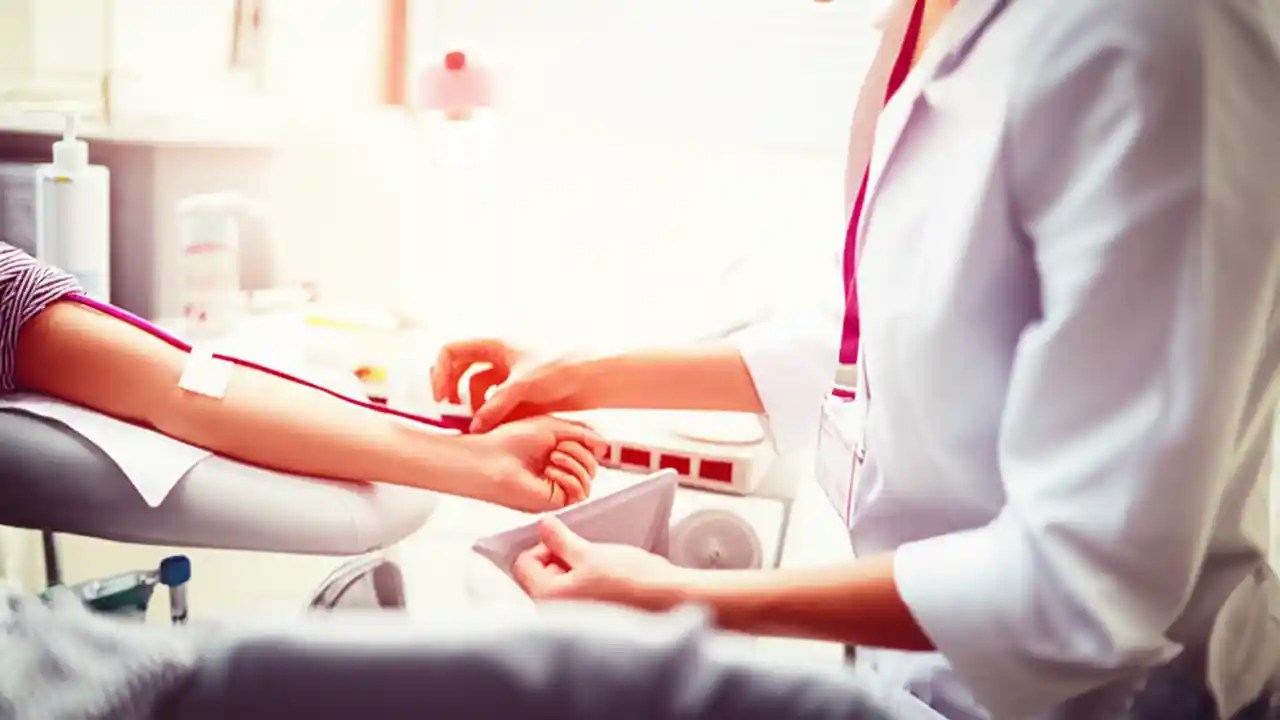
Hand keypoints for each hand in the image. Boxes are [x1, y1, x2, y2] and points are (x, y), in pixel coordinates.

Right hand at [430, 338, 585, 432]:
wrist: (594, 377)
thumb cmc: (562, 367)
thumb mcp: (522, 385)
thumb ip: (495, 406)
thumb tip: (475, 426)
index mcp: (495, 344)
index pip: (451, 352)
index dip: (440, 372)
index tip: (442, 397)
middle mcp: (499, 358)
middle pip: (461, 372)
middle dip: (455, 392)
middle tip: (453, 414)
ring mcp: (509, 375)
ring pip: (478, 391)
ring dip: (475, 407)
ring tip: (479, 423)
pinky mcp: (520, 393)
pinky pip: (496, 404)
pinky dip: (492, 415)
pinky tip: (497, 427)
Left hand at [469, 417, 606, 511]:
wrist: (489, 458)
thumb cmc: (509, 440)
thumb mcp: (552, 426)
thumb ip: (581, 433)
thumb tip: (604, 443)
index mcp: (556, 453)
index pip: (588, 452)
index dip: (585, 443)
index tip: (568, 436)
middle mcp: (557, 472)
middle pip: (592, 467)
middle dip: (580, 452)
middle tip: (559, 447)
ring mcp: (555, 488)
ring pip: (588, 481)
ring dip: (575, 464)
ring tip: (553, 457)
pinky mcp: (552, 502)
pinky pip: (578, 494)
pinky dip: (569, 479)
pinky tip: (551, 471)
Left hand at [513, 517, 687, 610]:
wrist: (672, 601)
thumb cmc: (633, 579)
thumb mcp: (591, 552)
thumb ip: (560, 540)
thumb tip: (542, 526)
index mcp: (547, 598)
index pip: (524, 564)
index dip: (545, 545)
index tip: (569, 540)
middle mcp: (555, 615)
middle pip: (541, 576)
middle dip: (561, 558)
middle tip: (588, 551)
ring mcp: (574, 620)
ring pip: (562, 585)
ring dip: (577, 569)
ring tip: (602, 564)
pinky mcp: (592, 620)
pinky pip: (579, 596)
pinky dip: (588, 583)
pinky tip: (609, 577)